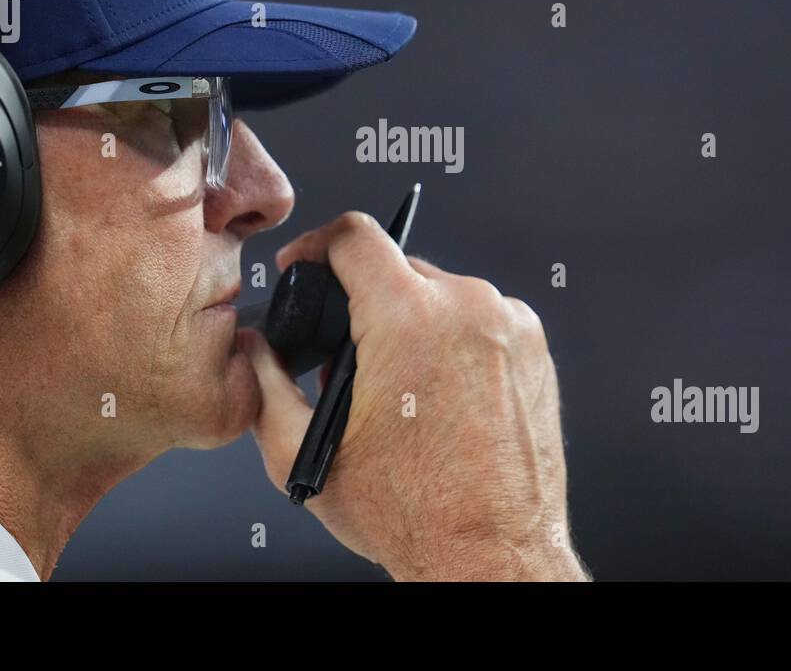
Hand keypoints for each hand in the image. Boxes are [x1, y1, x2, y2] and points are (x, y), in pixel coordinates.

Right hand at [244, 211, 588, 580]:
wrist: (491, 554)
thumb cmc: (414, 513)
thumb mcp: (307, 453)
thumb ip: (266, 384)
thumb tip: (255, 350)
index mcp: (408, 319)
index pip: (355, 235)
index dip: (316, 244)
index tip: (308, 263)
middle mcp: (466, 308)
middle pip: (399, 268)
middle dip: (367, 304)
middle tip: (352, 358)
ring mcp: (509, 325)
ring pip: (443, 295)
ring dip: (414, 324)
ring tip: (402, 387)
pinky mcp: (535, 347)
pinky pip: (482, 320)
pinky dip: (456, 342)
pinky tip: (443, 394)